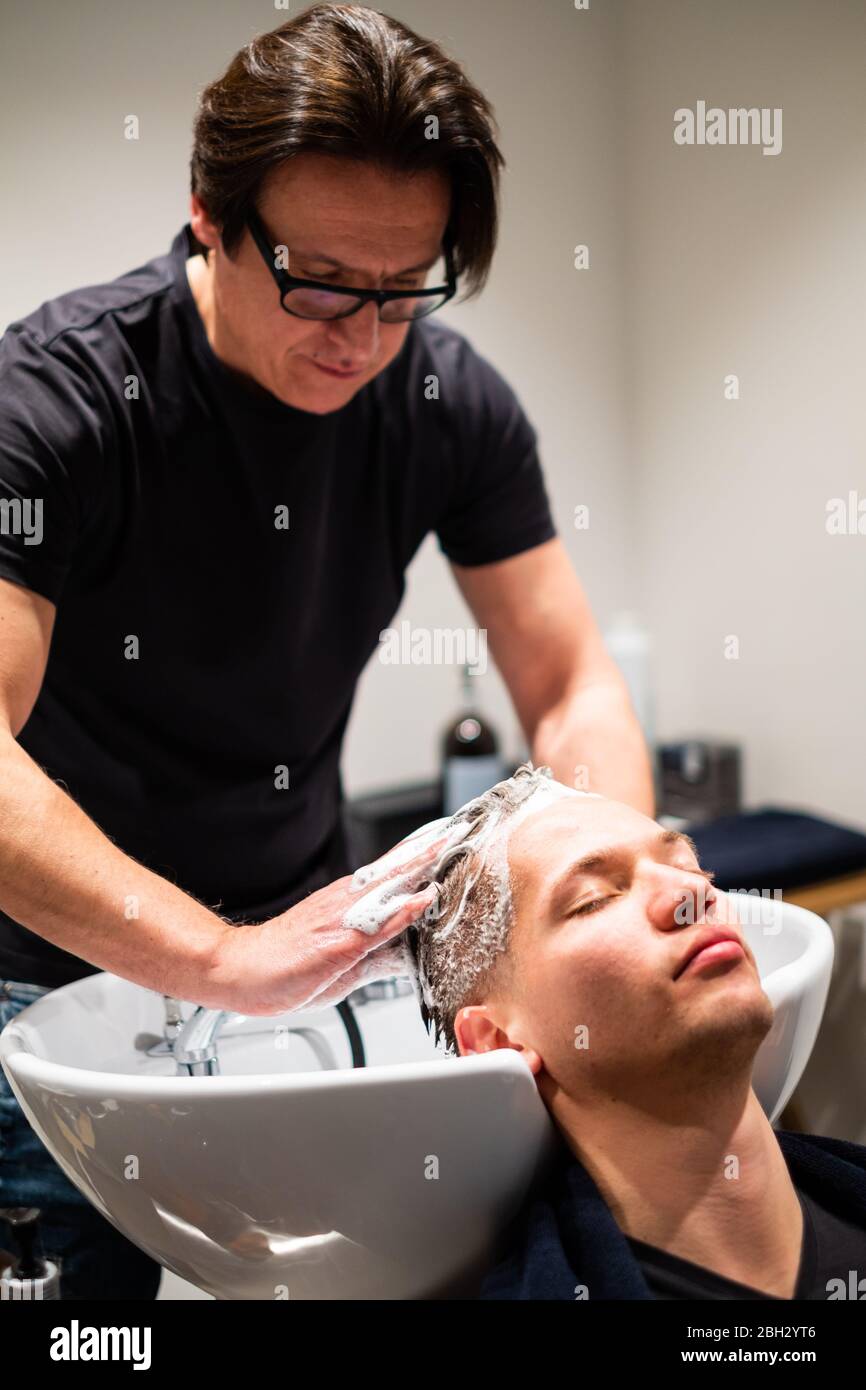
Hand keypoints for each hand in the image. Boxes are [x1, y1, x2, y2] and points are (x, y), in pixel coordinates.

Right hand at [215, 830, 450, 1014]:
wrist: (242, 970)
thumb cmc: (288, 963)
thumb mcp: (346, 958)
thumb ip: (380, 951)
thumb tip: (411, 950)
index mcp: (351, 900)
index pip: (395, 869)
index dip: (425, 850)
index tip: (455, 833)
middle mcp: (349, 900)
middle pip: (398, 867)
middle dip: (432, 847)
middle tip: (464, 826)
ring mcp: (344, 918)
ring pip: (390, 885)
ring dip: (422, 865)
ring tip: (452, 845)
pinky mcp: (339, 943)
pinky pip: (376, 924)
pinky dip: (402, 911)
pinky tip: (423, 899)